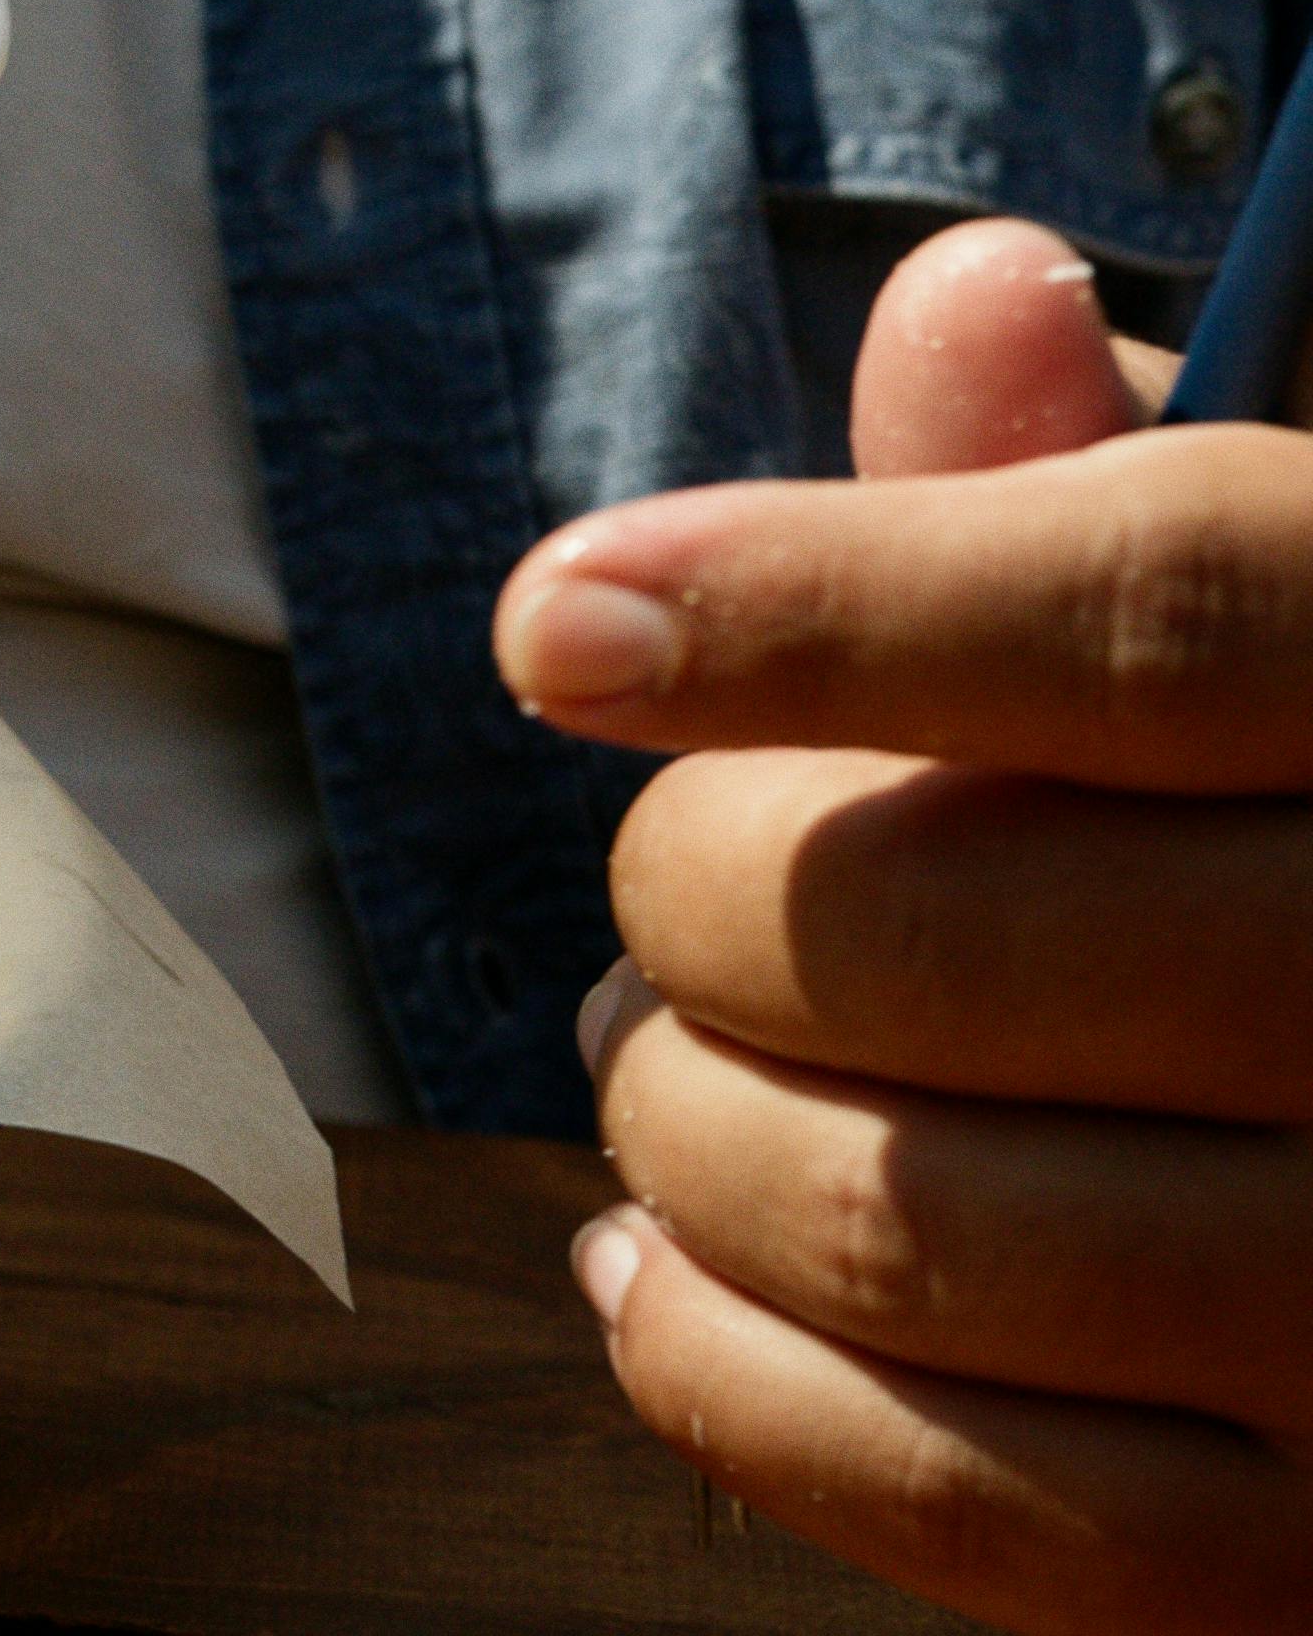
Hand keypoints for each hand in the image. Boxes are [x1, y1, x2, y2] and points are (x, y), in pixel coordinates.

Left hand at [494, 218, 1312, 1632]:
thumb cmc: (1307, 849)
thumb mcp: (1287, 643)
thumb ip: (1093, 502)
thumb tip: (962, 302)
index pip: (1150, 613)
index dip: (814, 603)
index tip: (556, 622)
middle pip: (937, 919)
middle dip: (694, 888)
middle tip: (669, 880)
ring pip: (891, 1215)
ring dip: (679, 1128)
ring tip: (671, 1067)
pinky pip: (936, 1492)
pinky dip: (717, 1366)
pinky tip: (662, 1266)